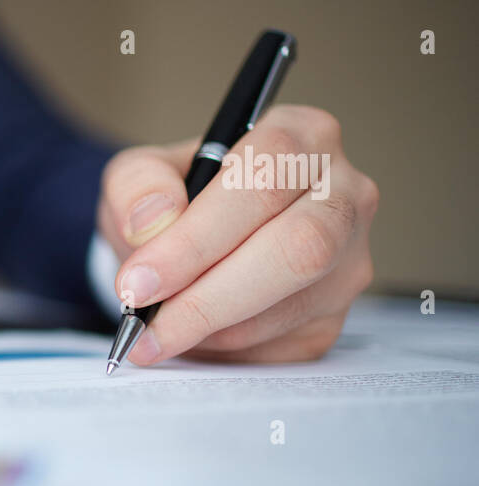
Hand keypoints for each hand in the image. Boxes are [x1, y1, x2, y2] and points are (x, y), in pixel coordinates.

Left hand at [97, 104, 377, 363]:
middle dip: (208, 298)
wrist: (191, 244)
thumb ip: (137, 186)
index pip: (261, 181)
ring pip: (291, 304)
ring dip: (210, 329)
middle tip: (144, 326)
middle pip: (297, 248)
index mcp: (300, 137)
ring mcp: (349, 259)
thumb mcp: (139, 175)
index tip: (139, 281)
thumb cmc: (176, 200)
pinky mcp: (334, 315)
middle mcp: (342, 193)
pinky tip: (193, 335)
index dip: (196, 239)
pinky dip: (225, 348)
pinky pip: (282, 344)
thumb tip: (153, 222)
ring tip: (156, 330)